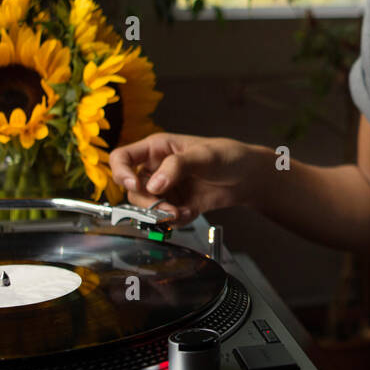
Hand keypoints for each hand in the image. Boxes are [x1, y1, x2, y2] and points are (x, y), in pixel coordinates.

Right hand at [106, 132, 264, 227]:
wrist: (249, 177)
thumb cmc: (228, 156)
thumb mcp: (203, 155)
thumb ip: (177, 167)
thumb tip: (154, 185)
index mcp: (157, 149)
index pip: (122, 158)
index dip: (121, 173)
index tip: (134, 185)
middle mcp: (156, 169)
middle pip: (132, 190)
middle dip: (147, 203)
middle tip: (166, 209)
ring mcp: (166, 189)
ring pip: (146, 207)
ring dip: (160, 215)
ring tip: (181, 213)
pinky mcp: (177, 205)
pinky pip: (165, 219)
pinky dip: (176, 220)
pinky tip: (191, 213)